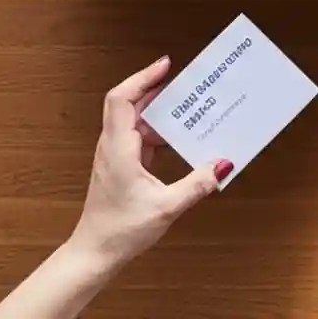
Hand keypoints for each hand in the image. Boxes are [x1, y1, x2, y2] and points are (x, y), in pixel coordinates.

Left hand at [68, 56, 231, 270]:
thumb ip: (197, 184)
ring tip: (186, 105)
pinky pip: (140, 138)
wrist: (95, 253)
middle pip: (129, 104)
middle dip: (155, 88)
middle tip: (184, 81)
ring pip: (134, 120)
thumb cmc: (121, 231)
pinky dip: (158, 131)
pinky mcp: (121, 166)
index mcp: (118, 149)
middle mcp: (113, 146)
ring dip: (158, 110)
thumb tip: (222, 164)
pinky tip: (178, 136)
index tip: (165, 65)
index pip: (122, 99)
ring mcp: (115, 155)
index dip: (142, 78)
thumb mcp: (166, 207)